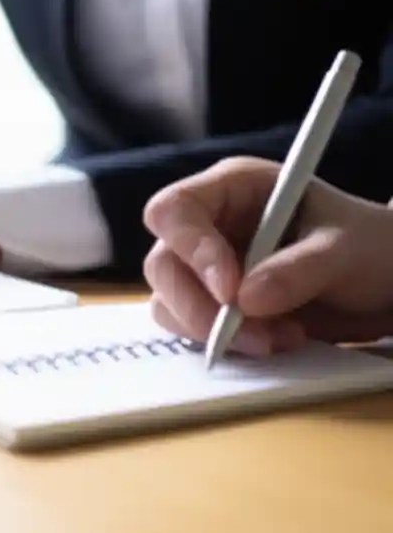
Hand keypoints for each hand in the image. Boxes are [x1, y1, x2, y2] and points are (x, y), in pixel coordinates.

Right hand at [143, 156, 392, 354]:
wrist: (383, 286)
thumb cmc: (368, 248)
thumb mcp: (346, 250)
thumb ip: (299, 270)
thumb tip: (246, 299)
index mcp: (231, 189)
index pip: (175, 210)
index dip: (191, 249)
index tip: (230, 291)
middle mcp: (207, 225)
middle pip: (162, 264)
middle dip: (201, 307)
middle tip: (254, 334)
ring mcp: (202, 268)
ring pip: (169, 303)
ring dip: (218, 331)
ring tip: (282, 338)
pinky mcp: (209, 304)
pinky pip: (188, 328)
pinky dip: (227, 343)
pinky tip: (274, 340)